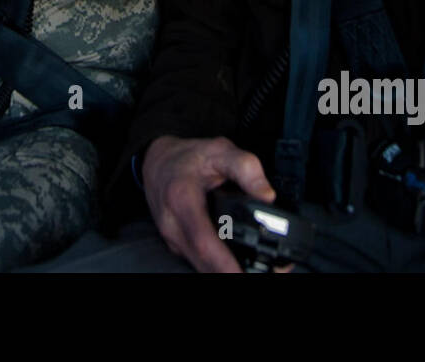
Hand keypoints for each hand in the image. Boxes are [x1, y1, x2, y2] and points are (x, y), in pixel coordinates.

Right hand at [142, 134, 276, 273]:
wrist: (156, 161)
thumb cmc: (187, 157)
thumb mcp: (219, 151)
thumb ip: (246, 168)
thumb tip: (268, 196)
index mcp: (182, 199)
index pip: (203, 241)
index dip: (225, 263)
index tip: (243, 273)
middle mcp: (172, 224)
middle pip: (203, 262)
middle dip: (233, 272)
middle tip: (267, 273)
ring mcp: (172, 237)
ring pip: (200, 266)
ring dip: (226, 272)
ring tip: (259, 270)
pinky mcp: (176, 244)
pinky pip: (197, 261)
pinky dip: (218, 266)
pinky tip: (237, 264)